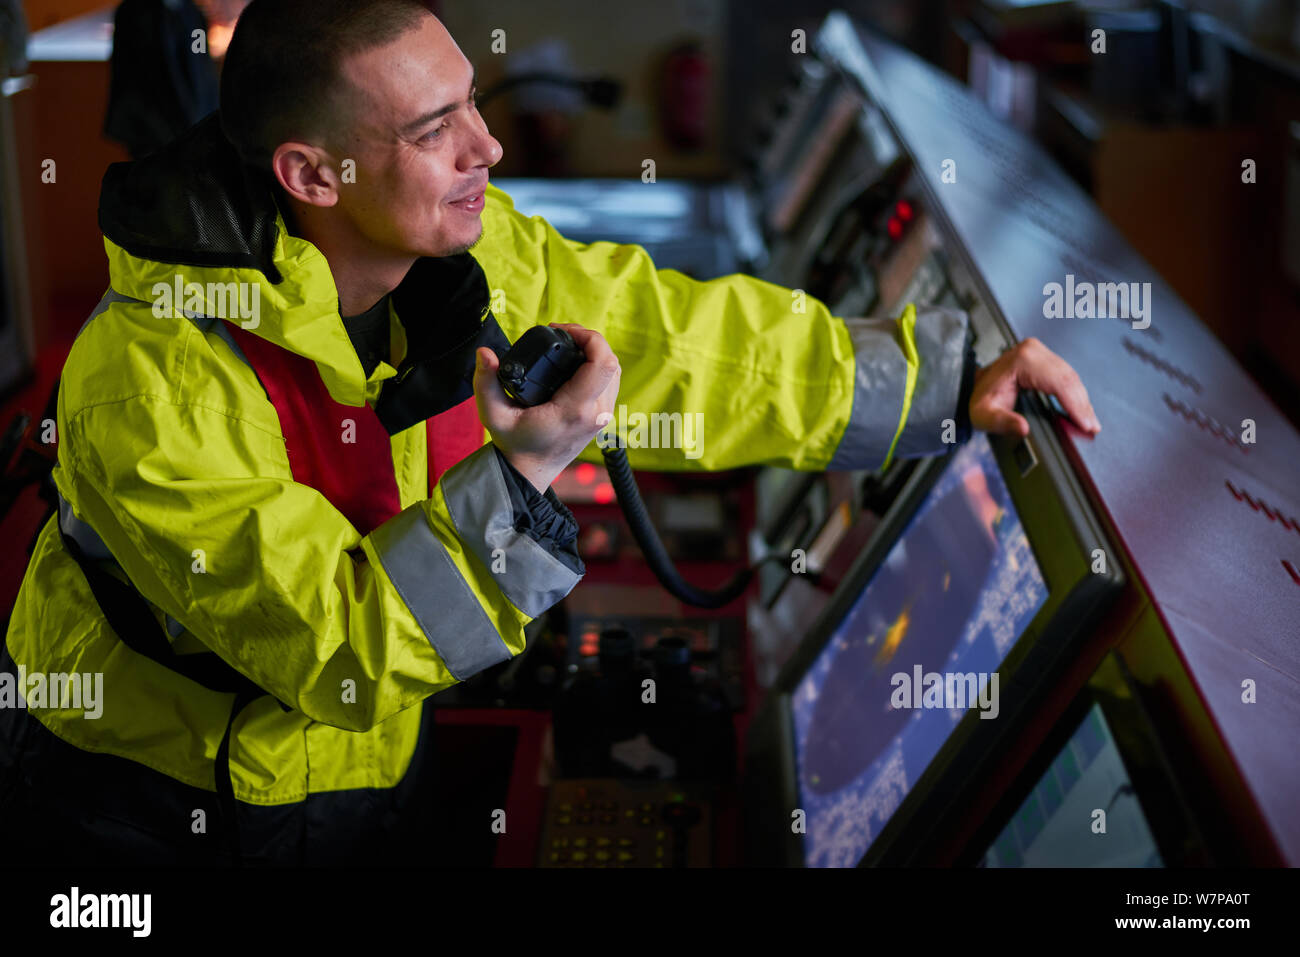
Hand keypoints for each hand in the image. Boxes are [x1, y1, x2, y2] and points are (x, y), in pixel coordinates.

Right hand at [473, 322, 621, 492]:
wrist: (529, 472)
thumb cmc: (514, 444)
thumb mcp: (492, 415)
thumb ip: (485, 382)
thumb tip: (485, 353)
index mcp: (574, 409)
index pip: (601, 363)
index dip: (588, 337)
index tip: (562, 331)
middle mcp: (595, 412)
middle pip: (611, 361)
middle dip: (589, 340)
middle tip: (561, 335)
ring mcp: (602, 415)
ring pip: (613, 370)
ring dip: (595, 352)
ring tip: (567, 345)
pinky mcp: (602, 416)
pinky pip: (610, 382)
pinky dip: (597, 365)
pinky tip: (575, 362)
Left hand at [970, 337, 1099, 437]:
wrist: (974, 387)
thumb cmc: (979, 398)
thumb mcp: (983, 415)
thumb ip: (1002, 422)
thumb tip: (1022, 428)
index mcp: (1022, 360)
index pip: (1059, 382)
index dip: (1075, 404)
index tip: (1085, 423)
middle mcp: (1032, 351)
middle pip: (1069, 379)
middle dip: (1083, 405)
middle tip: (1092, 427)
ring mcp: (1039, 352)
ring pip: (1071, 376)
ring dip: (1082, 400)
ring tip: (1090, 422)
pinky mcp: (1044, 357)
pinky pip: (1066, 375)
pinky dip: (1075, 393)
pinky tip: (1081, 408)